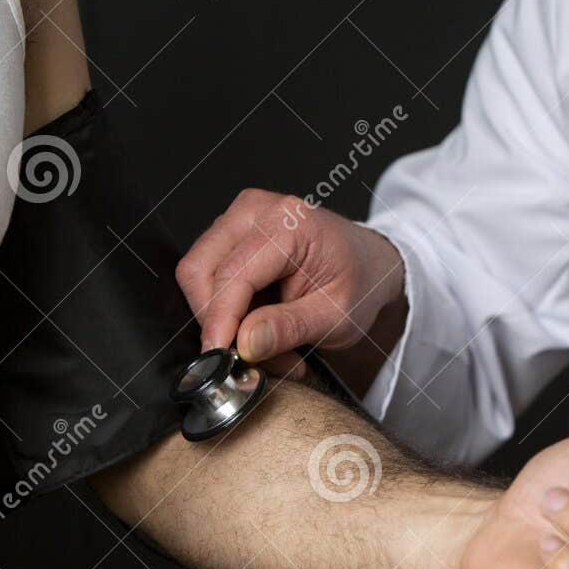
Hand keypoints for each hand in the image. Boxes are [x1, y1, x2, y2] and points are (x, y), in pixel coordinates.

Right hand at [174, 189, 406, 370]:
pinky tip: (257, 327)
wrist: (370, 263)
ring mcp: (241, 218)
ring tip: (263, 345)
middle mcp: (257, 210)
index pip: (234, 274)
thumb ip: (289, 328)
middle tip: (248, 357)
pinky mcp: (233, 233)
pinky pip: (209, 276)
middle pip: (201, 270)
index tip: (219, 357)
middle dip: (216, 321)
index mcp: (288, 222)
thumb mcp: (337, 316)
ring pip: (198, 275)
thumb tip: (245, 343)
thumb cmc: (360, 281)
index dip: (220, 320)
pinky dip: (226, 310)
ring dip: (221, 319)